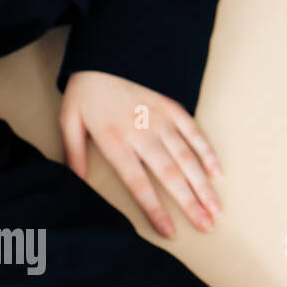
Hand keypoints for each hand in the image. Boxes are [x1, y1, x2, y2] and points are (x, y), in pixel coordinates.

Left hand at [60, 70, 222, 236]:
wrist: (105, 54)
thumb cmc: (86, 92)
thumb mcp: (69, 121)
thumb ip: (74, 152)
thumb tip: (76, 182)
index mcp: (115, 141)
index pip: (139, 183)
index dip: (156, 209)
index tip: (171, 231)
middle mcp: (143, 133)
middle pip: (171, 175)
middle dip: (191, 203)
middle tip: (208, 225)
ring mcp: (162, 120)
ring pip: (188, 157)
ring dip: (204, 184)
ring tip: (217, 207)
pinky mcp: (173, 108)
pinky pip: (195, 133)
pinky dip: (207, 152)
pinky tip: (218, 172)